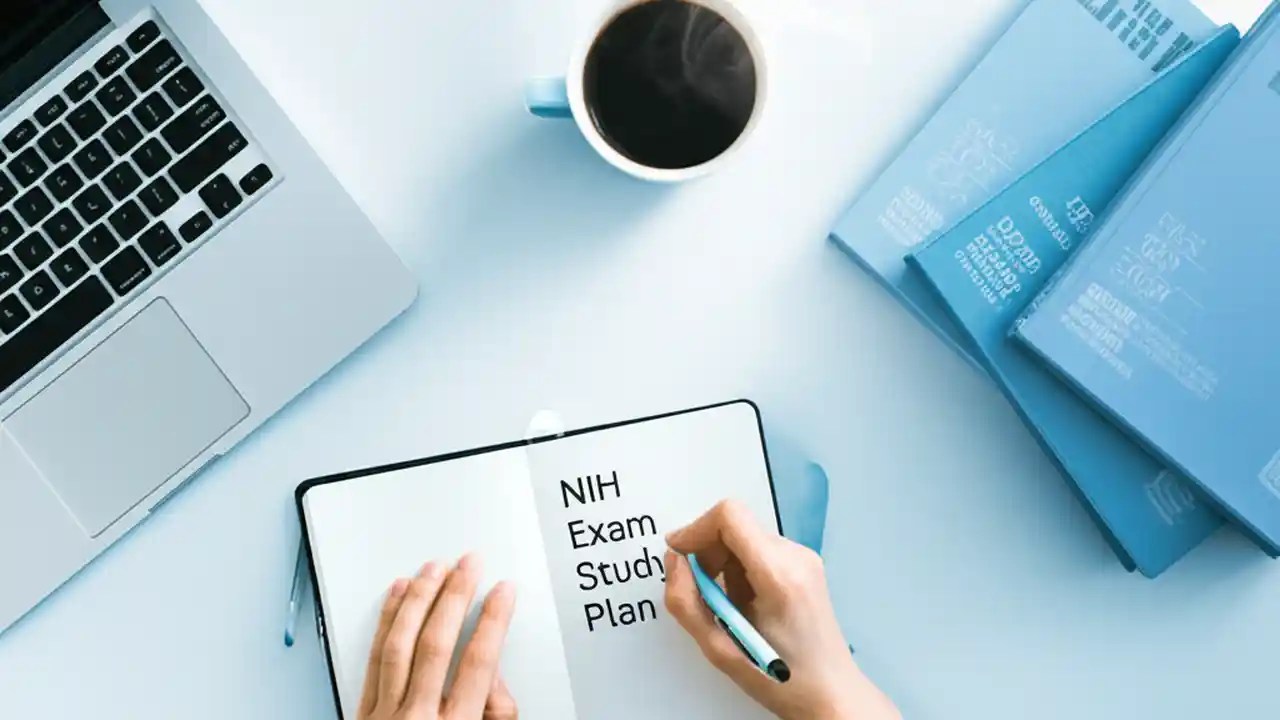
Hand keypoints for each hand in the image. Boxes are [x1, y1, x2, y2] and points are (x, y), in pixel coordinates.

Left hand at [358, 554, 518, 719]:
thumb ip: (496, 713)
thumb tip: (494, 673)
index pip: (478, 662)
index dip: (493, 621)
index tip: (502, 592)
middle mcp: (418, 719)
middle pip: (436, 644)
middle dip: (456, 596)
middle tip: (468, 566)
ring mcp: (386, 715)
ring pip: (400, 644)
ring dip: (419, 598)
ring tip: (433, 570)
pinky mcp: (363, 714)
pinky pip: (373, 659)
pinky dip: (386, 621)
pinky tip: (397, 595)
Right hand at [665, 501, 899, 719]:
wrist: (831, 694)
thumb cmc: (779, 678)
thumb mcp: (719, 649)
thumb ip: (686, 602)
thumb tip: (675, 560)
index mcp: (778, 574)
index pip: (730, 515)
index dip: (695, 530)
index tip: (678, 557)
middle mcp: (796, 556)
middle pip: (735, 526)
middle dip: (707, 553)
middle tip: (703, 595)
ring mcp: (805, 558)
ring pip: (745, 538)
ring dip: (723, 564)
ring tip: (730, 608)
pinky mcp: (805, 565)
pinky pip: (759, 550)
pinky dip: (740, 569)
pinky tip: (747, 604)